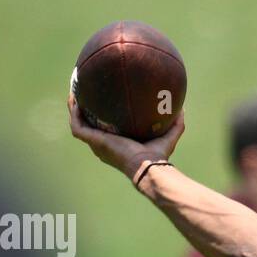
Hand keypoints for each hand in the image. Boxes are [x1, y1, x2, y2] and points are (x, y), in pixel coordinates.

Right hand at [67, 94, 184, 179]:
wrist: (148, 165)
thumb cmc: (158, 156)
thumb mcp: (168, 135)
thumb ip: (175, 122)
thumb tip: (182, 108)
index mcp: (117, 143)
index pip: (106, 128)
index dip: (102, 115)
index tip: (103, 100)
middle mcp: (104, 144)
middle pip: (88, 125)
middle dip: (84, 109)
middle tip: (84, 91)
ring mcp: (96, 144)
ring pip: (78, 124)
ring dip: (74, 108)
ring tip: (74, 91)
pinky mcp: (93, 141)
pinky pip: (77, 125)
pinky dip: (74, 113)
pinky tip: (75, 99)